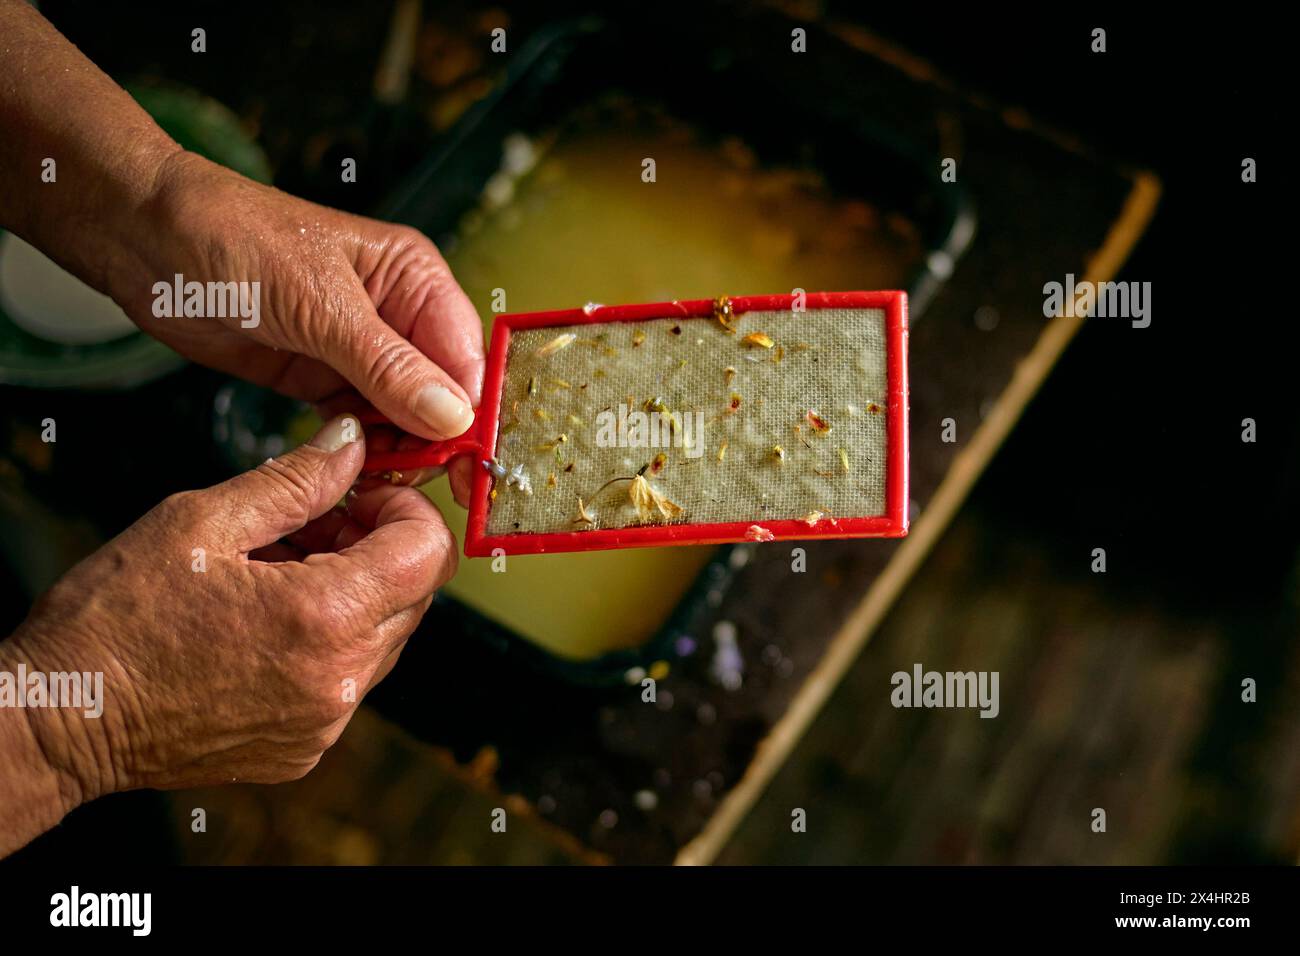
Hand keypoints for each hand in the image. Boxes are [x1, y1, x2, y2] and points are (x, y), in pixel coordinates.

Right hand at [1, 415, 453, 810]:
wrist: (64, 718)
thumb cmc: (115, 623)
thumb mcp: (202, 521)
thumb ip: (296, 480)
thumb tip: (352, 443)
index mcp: (323, 617)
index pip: (430, 552)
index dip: (406, 510)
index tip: (363, 496)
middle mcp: (337, 680)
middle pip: (415, 595)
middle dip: (378, 548)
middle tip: (311, 528)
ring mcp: (324, 722)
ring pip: (385, 638)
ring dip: (354, 595)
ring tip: (278, 574)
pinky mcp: (305, 748)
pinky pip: (348, 682)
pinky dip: (328, 645)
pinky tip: (268, 624)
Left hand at [115, 151, 484, 500]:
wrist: (146, 240)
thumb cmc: (232, 238)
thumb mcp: (320, 306)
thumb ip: (389, 367)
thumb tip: (452, 415)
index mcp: (414, 277)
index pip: (465, 354)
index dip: (472, 411)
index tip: (470, 461)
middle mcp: (395, 314)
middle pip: (442, 391)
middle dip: (438, 436)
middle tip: (430, 480)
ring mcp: (358, 349)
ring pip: (404, 414)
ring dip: (401, 448)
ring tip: (389, 477)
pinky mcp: (322, 377)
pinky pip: (361, 423)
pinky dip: (364, 449)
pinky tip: (360, 469)